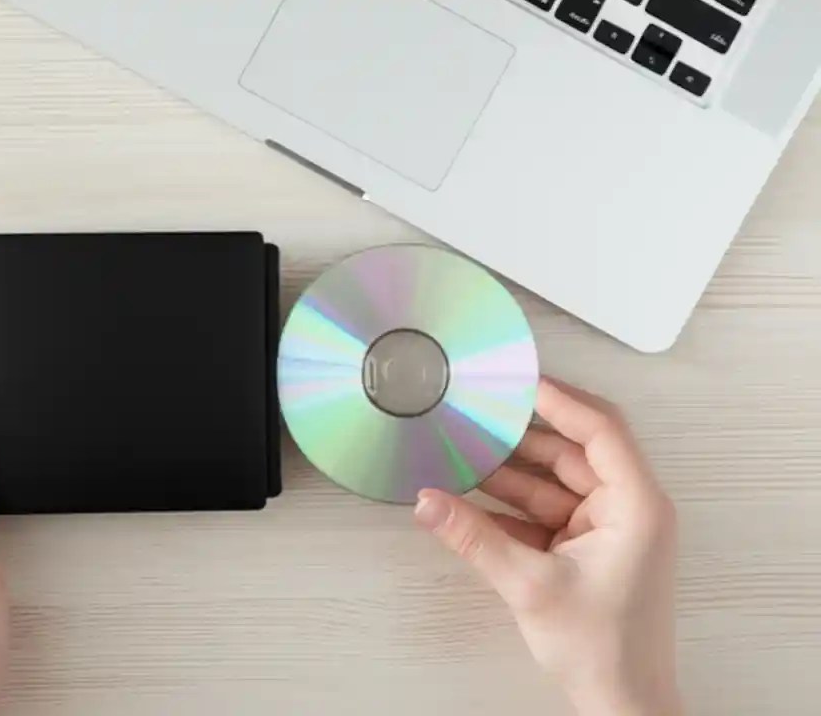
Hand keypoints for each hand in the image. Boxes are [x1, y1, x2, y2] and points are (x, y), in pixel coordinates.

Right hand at [415, 378, 680, 715]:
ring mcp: (606, 528)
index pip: (601, 430)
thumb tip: (430, 502)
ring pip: (552, 480)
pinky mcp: (585, 547)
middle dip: (522, 435)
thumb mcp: (529, 585)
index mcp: (636, 506)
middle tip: (479, 413)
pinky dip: (509, 505)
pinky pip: (543, 510)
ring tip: (464, 452)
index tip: (519, 382)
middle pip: (572, 450)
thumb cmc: (606, 650)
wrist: (620, 701)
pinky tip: (471, 497)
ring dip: (509, 472)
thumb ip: (473, 537)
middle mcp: (627, 508)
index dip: (559, 400)